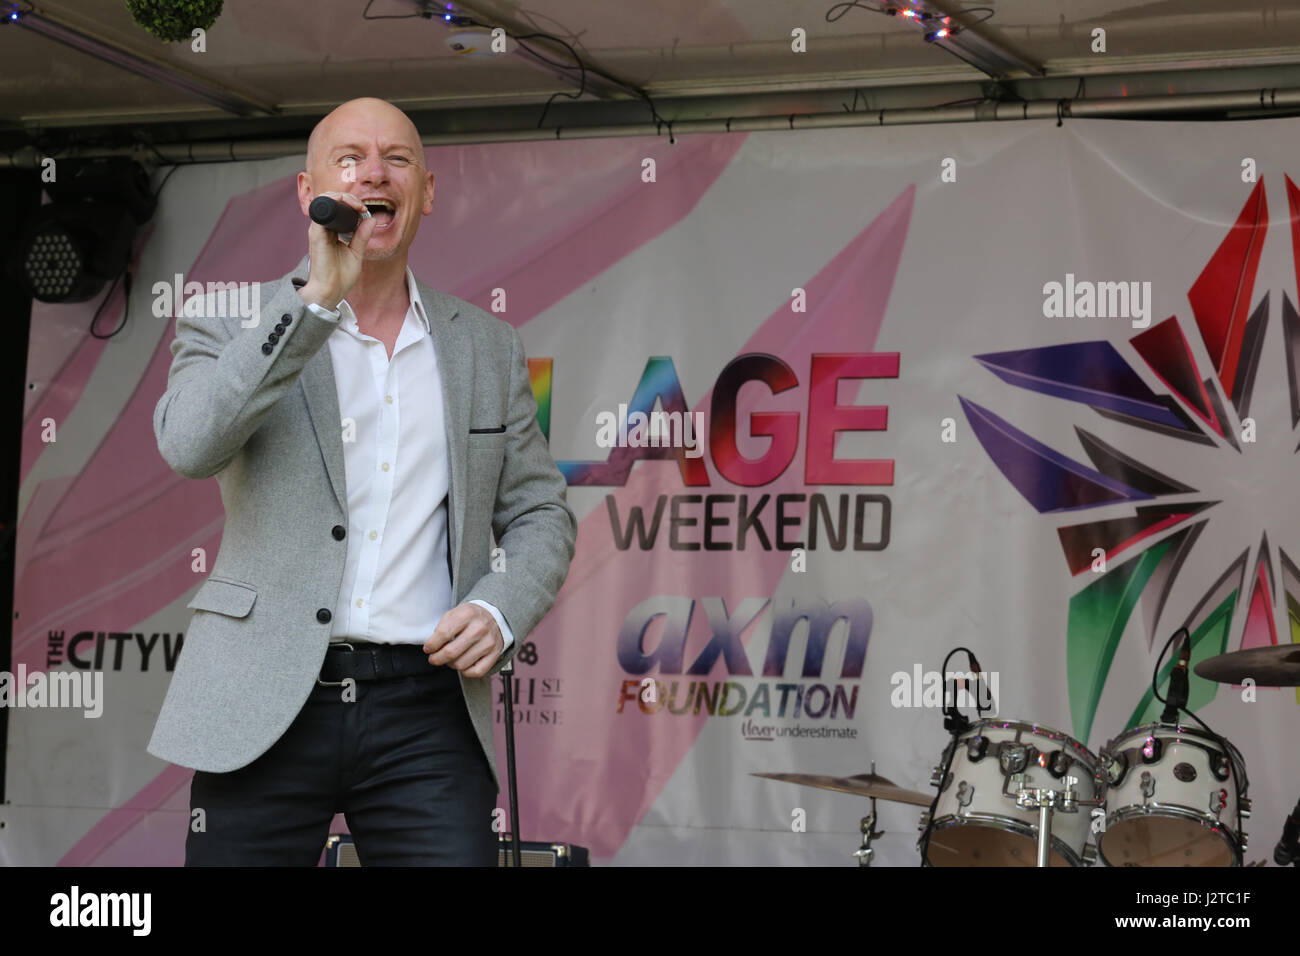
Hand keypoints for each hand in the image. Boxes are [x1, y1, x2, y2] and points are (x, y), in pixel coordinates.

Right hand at [299, 191, 376, 309]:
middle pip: (332, 201)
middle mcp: (323, 228)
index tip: (365, 211)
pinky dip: (335, 202)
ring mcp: (318, 229)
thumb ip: (362, 236)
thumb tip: (371, 219)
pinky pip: (323, 209)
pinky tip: (348, 205)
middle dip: (349, 198)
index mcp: (331, 232)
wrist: (331, 291)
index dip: (352, 205)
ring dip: (343, 197)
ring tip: (358, 206)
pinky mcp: (316, 232)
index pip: (339, 209)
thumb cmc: (341, 276)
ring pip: (326, 200)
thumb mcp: (356, 253)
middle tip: (362, 207)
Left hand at [424, 603, 503, 677]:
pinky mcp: (495, 654)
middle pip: (451, 652)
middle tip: (434, 658)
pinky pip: (476, 672)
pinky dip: (466, 671)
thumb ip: (441, 628)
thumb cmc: (469, 618)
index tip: (428, 648)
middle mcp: (479, 628)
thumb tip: (432, 648)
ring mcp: (488, 642)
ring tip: (449, 659)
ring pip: (461, 664)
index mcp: (467, 614)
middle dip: (437, 658)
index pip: (443, 634)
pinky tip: (462, 664)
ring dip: (450, 664)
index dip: (431, 645)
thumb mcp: (454, 613)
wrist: (493, 617)